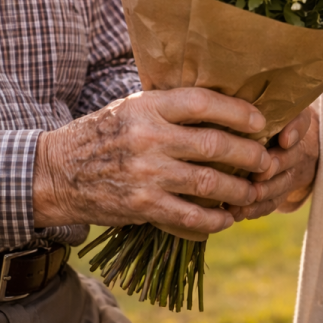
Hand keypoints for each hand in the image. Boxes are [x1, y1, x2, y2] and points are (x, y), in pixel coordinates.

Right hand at [32, 89, 270, 238]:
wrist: (57, 172)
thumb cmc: (101, 134)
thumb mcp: (131, 107)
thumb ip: (168, 106)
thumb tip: (218, 102)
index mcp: (147, 106)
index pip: (202, 102)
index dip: (237, 111)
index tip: (260, 121)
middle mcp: (149, 138)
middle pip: (214, 145)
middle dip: (249, 155)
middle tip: (265, 160)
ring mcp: (147, 174)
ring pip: (209, 183)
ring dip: (239, 190)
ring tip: (252, 192)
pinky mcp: (143, 206)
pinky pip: (190, 216)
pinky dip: (215, 220)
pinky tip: (227, 219)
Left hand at [229, 106, 318, 220]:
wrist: (268, 143)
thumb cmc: (249, 119)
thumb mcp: (250, 106)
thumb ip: (240, 101)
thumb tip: (215, 100)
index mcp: (289, 118)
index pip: (300, 121)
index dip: (294, 131)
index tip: (285, 140)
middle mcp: (293, 144)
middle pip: (291, 157)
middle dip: (275, 166)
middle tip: (260, 174)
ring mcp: (288, 170)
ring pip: (282, 183)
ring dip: (264, 192)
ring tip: (244, 197)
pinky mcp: (278, 192)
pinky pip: (272, 203)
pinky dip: (256, 209)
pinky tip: (238, 212)